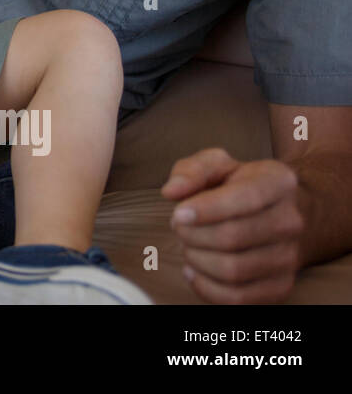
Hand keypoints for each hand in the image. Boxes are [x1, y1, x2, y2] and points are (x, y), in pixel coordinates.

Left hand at [162, 148, 304, 302]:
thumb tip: (171, 190)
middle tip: (178, 226)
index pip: (244, 198)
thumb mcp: (215, 164)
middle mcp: (291, 221)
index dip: (205, 209)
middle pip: (232, 238)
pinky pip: (237, 298)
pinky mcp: (280, 286)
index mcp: (278, 182)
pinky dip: (205, 287)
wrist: (276, 212)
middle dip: (192, 234)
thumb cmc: (237, 185)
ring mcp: (289, 257)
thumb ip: (191, 171)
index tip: (178, 214)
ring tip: (188, 244)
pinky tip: (193, 270)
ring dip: (196, 259)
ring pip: (233, 270)